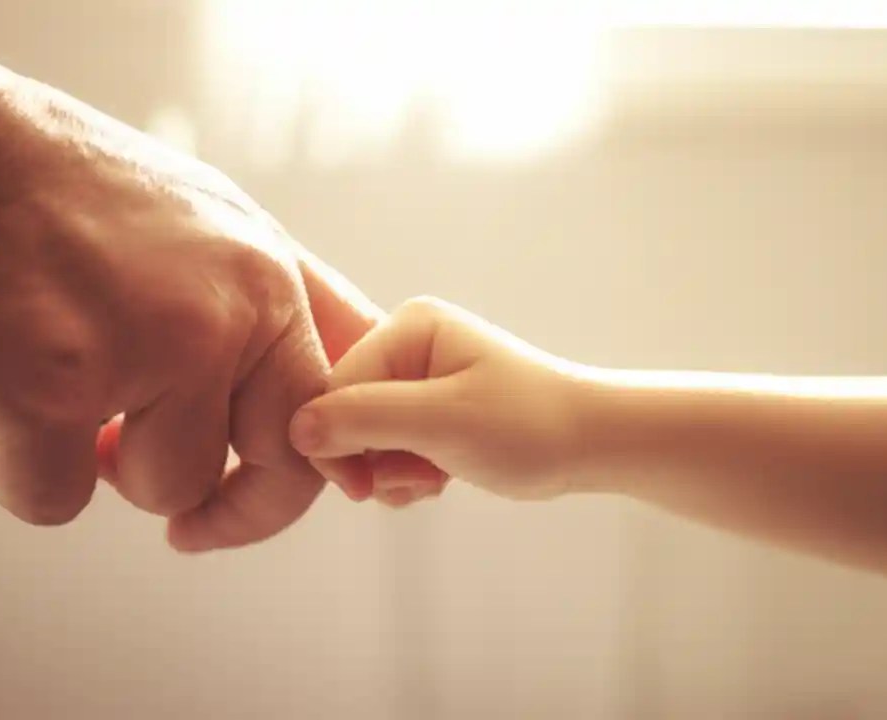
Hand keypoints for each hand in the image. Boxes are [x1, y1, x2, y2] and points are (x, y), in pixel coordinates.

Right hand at [0, 73, 377, 549]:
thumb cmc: (84, 198)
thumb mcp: (226, 227)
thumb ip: (294, 303)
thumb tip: (362, 366)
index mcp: (269, 284)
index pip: (332, 410)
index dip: (304, 471)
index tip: (255, 494)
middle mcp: (223, 320)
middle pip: (278, 470)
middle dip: (229, 507)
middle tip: (180, 512)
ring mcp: (141, 354)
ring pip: (165, 488)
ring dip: (110, 470)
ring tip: (68, 398)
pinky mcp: (45, 392)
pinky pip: (56, 499)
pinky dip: (24, 476)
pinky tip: (7, 411)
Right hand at [289, 297, 582, 501]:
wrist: (591, 445)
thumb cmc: (528, 425)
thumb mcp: (442, 422)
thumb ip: (366, 421)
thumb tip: (295, 431)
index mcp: (408, 327)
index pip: (333, 387)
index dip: (337, 442)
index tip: (366, 485)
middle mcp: (407, 344)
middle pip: (344, 415)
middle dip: (373, 460)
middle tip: (418, 477)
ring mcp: (417, 378)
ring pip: (365, 440)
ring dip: (392, 473)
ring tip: (434, 478)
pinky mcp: (428, 410)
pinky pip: (389, 449)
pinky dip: (407, 474)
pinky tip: (438, 480)